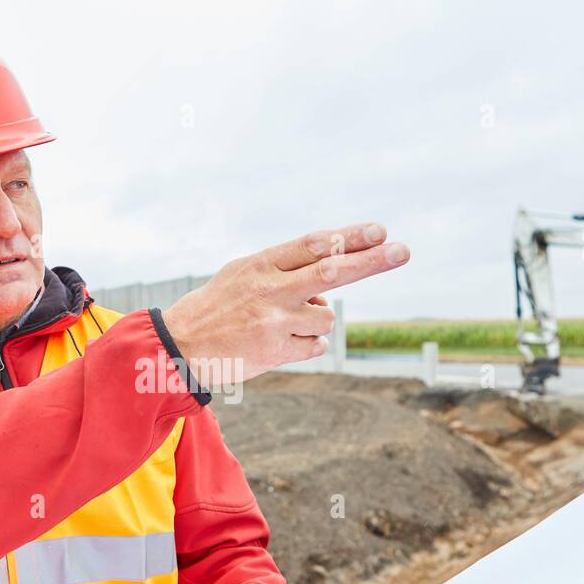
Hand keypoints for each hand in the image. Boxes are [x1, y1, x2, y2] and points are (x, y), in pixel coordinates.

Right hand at [161, 222, 409, 387]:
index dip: (349, 237)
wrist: (180, 346)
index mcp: (261, 264)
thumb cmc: (217, 306)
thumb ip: (285, 267)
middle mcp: (270, 290)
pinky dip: (310, 344)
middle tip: (403, 251)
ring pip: (327, 317)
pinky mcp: (275, 352)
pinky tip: (282, 342)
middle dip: (371, 262)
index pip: (313, 244)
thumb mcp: (243, 272)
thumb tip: (335, 265)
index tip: (381, 231)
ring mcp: (274, 322)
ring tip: (287, 322)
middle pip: (331, 272)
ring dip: (318, 319)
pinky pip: (316, 346)